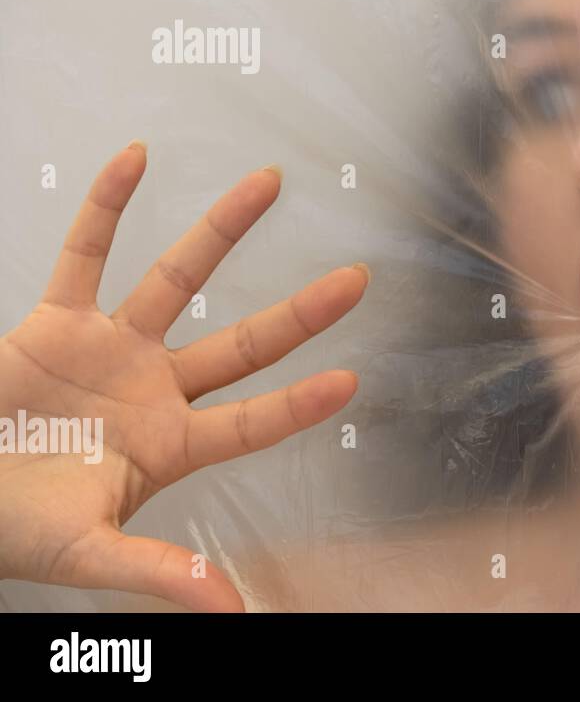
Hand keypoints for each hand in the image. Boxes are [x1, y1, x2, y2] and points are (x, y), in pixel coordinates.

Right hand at [0, 142, 367, 611]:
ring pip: (177, 278)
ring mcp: (111, 349)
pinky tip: (137, 158)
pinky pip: (85, 251)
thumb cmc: (17, 525)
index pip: (251, 421)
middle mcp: (154, 388)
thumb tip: (230, 608)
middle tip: (358, 280)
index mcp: (170, 445)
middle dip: (299, 314)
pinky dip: (107, 207)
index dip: (298, 405)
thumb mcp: (88, 551)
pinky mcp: (57, 321)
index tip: (352, 379)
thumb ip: (157, 571)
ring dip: (222, 230)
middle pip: (241, 343)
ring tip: (271, 182)